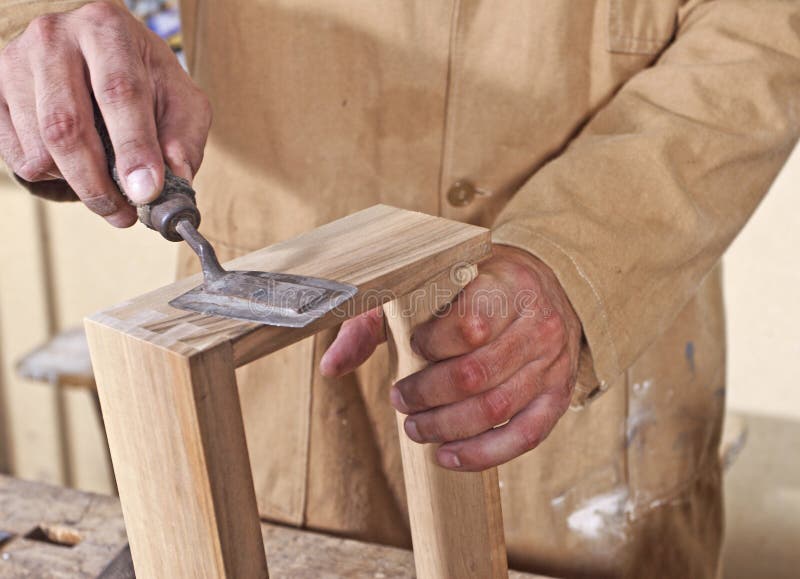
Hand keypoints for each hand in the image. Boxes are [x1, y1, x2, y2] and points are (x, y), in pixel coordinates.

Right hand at [0, 1, 210, 225]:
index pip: (119, 92)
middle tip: (124, 215)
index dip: (133, 147)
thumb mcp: (181, 100)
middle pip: (67, 127)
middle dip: (99, 183)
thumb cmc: (144, 78)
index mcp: (108, 30)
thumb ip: (183, 140)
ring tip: (108, 188)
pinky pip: (19, 157)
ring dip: (78, 185)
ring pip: (40, 149)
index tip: (146, 192)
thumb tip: (175, 180)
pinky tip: (77, 166)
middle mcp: (55, 38)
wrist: (98, 52)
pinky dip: (53, 176)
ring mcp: (17, 63)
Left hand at [321, 244, 581, 470]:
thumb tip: (330, 368)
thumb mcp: (425, 284)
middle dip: (426, 396)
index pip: (469, 325)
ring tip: (415, 428)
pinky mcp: (558, 394)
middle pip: (475, 375)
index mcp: (505, 285)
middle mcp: (536, 323)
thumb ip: (375, 320)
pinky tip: (448, 457)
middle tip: (399, 399)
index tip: (412, 347)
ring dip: (446, 427)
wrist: (544, 284)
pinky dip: (483, 454)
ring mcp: (551, 362)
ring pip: (496, 408)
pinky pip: (524, 436)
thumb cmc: (474, 285)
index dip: (431, 345)